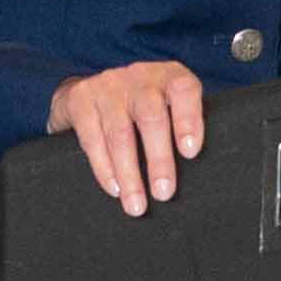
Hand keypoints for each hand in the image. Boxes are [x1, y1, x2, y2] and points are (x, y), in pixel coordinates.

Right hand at [47, 61, 205, 216]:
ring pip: (119, 134)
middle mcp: (139, 77)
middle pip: (150, 118)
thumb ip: (183, 125)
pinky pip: (92, 139)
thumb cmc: (144, 106)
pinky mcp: (81, 100)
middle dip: (158, 160)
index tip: (190, 153)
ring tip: (136, 204)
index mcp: (169, 76)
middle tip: (163, 192)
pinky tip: (114, 188)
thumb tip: (199, 172)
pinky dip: (104, 168)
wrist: (91, 88)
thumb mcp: (169, 104)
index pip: (184, 90)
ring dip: (129, 174)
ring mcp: (107, 86)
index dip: (189, 120)